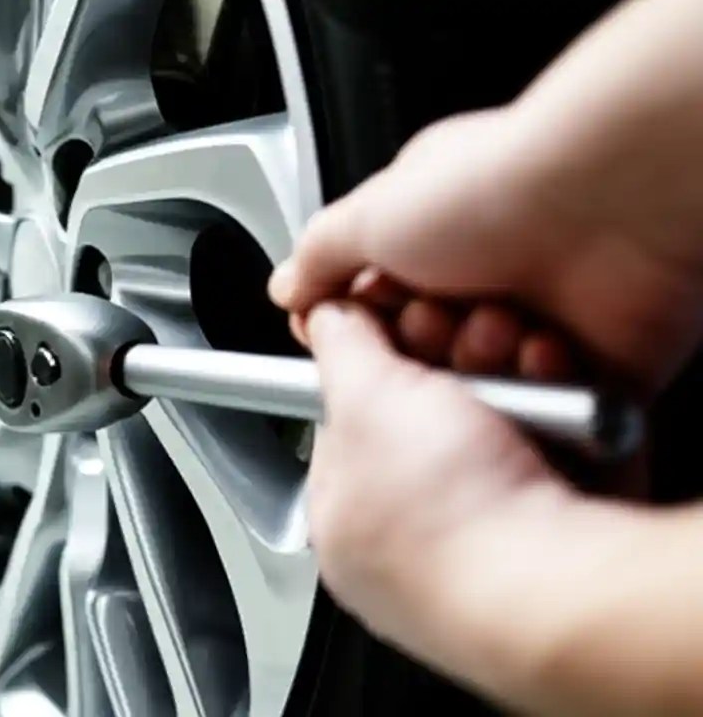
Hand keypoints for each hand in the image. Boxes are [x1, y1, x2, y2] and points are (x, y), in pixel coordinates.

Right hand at [271, 98, 702, 392]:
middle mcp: (486, 275)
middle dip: (417, 354)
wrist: (608, 204)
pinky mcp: (593, 362)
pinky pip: (546, 409)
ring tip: (490, 333)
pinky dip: (534, 396)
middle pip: (423, 355)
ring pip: (479, 388)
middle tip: (427, 326)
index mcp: (432, 235)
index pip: (374, 305)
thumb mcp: (368, 215)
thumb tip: (287, 287)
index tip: (345, 335)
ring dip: (474, 372)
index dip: (358, 330)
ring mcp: (540, 318)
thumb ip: (319, 257)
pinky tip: (533, 359)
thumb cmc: (497, 187)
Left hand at [301, 301, 576, 658]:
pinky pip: (569, 463)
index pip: (348, 427)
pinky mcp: (566, 546)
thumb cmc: (444, 514)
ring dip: (517, 380)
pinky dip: (573, 420)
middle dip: (456, 363)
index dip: (374, 364)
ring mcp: (492, 551)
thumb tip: (327, 319)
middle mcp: (415, 549)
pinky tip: (566, 388)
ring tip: (521, 355)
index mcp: (345, 525)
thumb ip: (341, 350)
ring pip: (505, 438)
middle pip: (432, 426)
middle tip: (471, 334)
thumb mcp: (364, 398)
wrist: (550, 581)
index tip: (401, 322)